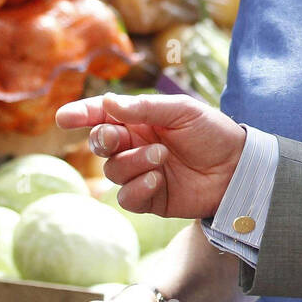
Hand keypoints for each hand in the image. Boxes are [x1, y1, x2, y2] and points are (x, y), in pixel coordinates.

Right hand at [54, 92, 245, 219]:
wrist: (238, 168)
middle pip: (100, 143)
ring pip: (112, 171)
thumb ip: (144, 109)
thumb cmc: (212, 132)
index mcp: (141, 119)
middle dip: (104, 140)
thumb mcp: (182, 111)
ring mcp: (141, 172)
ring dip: (132, 163)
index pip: (103, 116)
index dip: (82, 115)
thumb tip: (107, 103)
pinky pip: (127, 197)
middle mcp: (136, 144)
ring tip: (161, 157)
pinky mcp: (150, 198)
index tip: (63, 118)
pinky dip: (137, 188)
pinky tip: (156, 180)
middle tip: (118, 137)